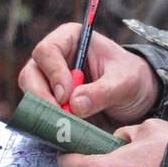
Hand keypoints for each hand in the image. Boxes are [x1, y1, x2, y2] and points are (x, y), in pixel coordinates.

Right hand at [19, 23, 158, 123]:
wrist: (136, 96)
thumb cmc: (132, 79)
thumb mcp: (126, 83)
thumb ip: (103, 91)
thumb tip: (75, 105)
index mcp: (71, 38)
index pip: (47, 51)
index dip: (53, 74)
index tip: (66, 96)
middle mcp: (55, 56)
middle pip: (31, 73)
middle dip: (42, 96)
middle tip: (61, 115)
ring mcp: (49, 78)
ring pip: (31, 93)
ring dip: (44, 110)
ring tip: (66, 123)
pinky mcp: (50, 98)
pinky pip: (39, 109)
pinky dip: (48, 120)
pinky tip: (64, 128)